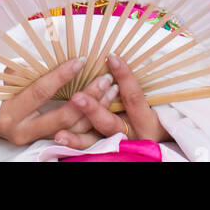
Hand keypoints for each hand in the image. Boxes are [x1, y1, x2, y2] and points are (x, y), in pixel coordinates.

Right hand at [0, 57, 119, 147]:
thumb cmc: (0, 95)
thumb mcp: (8, 80)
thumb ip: (27, 70)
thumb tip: (51, 52)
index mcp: (12, 113)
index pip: (41, 92)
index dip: (61, 76)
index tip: (81, 61)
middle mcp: (24, 131)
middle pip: (63, 116)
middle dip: (87, 97)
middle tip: (104, 78)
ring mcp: (37, 142)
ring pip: (73, 130)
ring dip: (95, 109)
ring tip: (110, 89)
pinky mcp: (49, 147)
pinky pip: (75, 138)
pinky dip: (92, 122)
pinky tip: (105, 107)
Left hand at [52, 52, 169, 150]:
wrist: (149, 141)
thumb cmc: (147, 114)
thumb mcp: (146, 102)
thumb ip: (132, 87)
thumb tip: (115, 58)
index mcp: (146, 121)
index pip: (134, 97)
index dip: (124, 76)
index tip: (111, 58)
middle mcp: (132, 136)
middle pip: (110, 123)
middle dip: (93, 110)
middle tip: (78, 97)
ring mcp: (117, 145)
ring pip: (96, 141)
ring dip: (77, 136)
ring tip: (60, 132)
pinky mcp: (105, 152)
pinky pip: (88, 150)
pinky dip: (74, 144)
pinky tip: (60, 139)